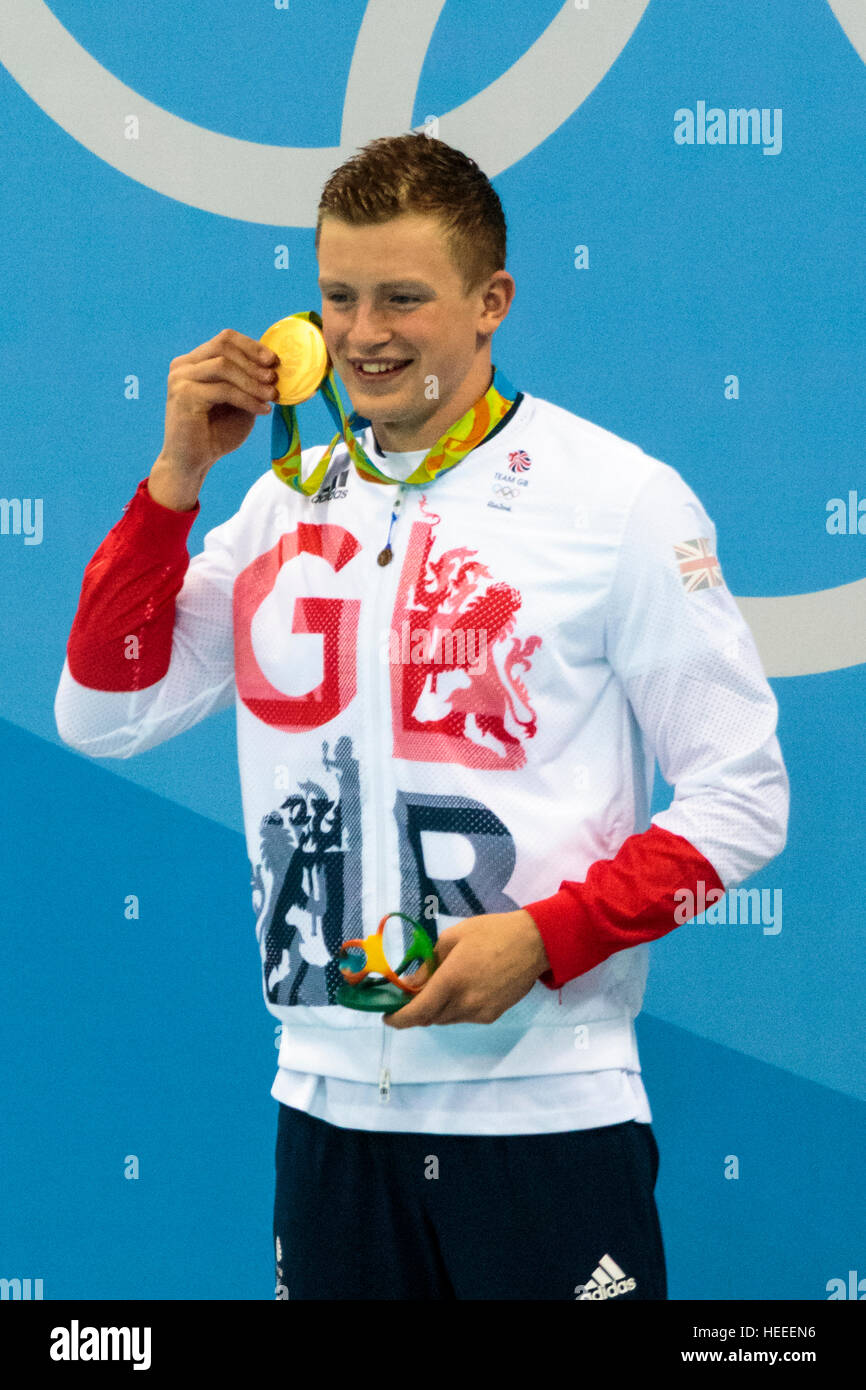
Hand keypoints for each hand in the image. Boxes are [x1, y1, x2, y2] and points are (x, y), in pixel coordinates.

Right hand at [154, 328, 280, 488]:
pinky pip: (223, 390)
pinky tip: (263, 411)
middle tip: (275, 378)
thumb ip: (250, 382)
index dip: (252, 346)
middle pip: (224, 346)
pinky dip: (247, 399)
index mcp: (195, 362)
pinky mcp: (184, 395)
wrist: (193, 462)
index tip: (275, 361)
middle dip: (254, 361)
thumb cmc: (217, 434)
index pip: (225, 339)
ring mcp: (180, 378)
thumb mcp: (240, 402)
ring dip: (252, 380)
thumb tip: (277, 366)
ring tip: (271, 396)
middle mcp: (183, 365)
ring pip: (224, 366)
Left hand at [383, 909, 549, 1027]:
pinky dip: (454, 1009)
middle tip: (411, 995)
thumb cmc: (492, 932)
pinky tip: (461, 989)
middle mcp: (465, 1003)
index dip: (399, 1019)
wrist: (535, 943)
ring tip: (438, 988)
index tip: (387, 1016)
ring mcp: (480, 1012)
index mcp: (452, 981)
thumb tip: (410, 984)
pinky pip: (464, 1017)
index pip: (417, 1012)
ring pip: (447, 1019)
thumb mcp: (453, 938)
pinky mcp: (493, 1015)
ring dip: (436, 1009)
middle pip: (430, 1018)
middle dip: (416, 1011)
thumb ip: (429, 964)